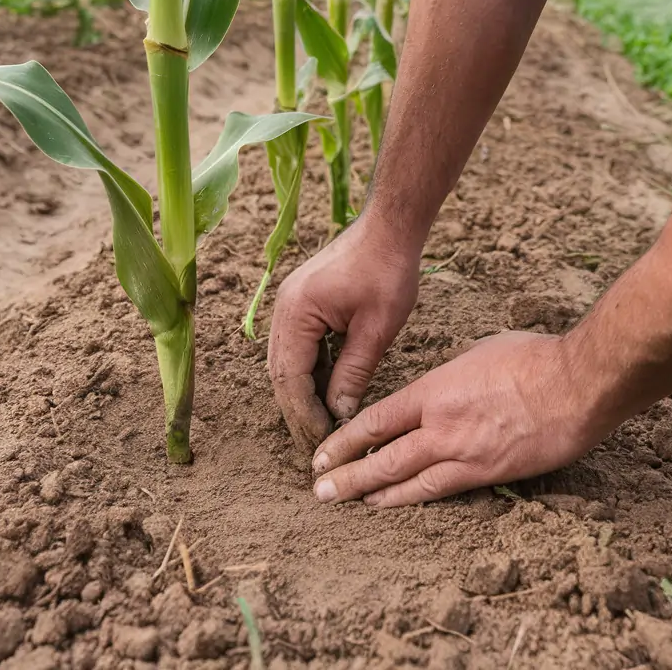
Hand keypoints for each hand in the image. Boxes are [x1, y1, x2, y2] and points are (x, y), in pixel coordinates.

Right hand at [268, 215, 420, 454]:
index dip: (305, 414)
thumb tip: (339, 414)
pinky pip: (300, 348)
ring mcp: (291, 305)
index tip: (323, 441)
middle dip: (298, 410)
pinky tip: (327, 395)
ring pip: (288, 363)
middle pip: (281, 373)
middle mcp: (284, 309)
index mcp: (296, 313)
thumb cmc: (388, 270)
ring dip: (303, 394)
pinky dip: (311, 373)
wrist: (390, 226)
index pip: (290, 377)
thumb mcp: (377, 328)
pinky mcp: (303, 304)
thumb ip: (354, 372)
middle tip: (317, 444)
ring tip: (321, 427)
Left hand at [310, 331, 615, 506]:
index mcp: (434, 390)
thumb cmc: (533, 358)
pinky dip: (412, 499)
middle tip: (319, 490)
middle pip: (382, 456)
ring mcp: (465, 454)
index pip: (376, 419)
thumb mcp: (477, 352)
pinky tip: (391, 506)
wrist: (578, 384)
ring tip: (345, 503)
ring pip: (406, 480)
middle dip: (346, 474)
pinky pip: (442, 491)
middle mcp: (441, 425)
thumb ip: (450, 374)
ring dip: (371, 493)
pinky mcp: (490, 474)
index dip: (345, 440)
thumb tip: (441, 385)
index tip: (324, 452)